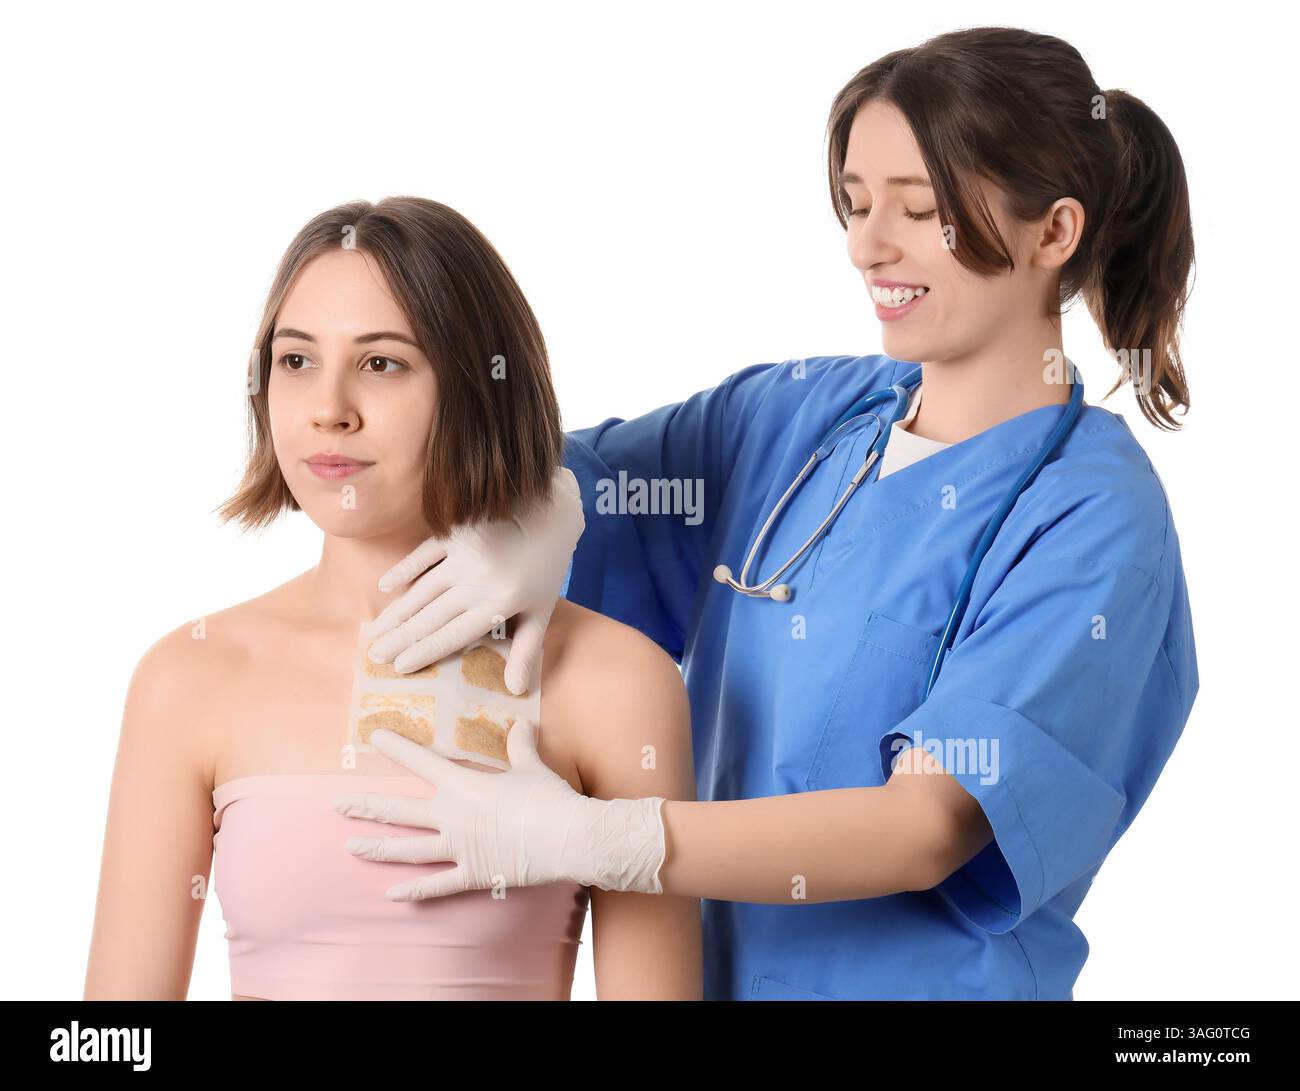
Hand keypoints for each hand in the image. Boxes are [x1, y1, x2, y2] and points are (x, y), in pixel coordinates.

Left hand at [333, 723, 666, 898]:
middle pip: (400, 811)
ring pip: (409, 849)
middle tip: (337, 805)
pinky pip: (438, 885)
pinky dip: (414, 890)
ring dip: (378, 847)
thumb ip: (520, 745)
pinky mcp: (473, 873)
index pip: (421, 761)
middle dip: (366, 807)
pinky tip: (391, 894)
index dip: (395, 748)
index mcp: (464, 785)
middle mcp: (453, 816)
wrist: (568, 837)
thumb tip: (522, 723)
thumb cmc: (549, 798)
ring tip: (351, 846)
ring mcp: (459, 848)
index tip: (371, 739)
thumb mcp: (532, 766)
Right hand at [362, 466, 584, 693]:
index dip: (424, 652)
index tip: (399, 667)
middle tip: (373, 655)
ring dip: (396, 612)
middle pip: (430, 617)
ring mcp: (463, 558)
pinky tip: (386, 585)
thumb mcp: (542, 610)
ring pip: (421, 591)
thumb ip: (525, 650)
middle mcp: (476, 584)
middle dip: (400, 638)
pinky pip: (424, 554)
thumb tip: (515, 690)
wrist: (552, 512)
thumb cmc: (547, 567)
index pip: (453, 635)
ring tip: (375, 631)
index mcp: (497, 605)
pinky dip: (404, 569)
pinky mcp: (457, 534)